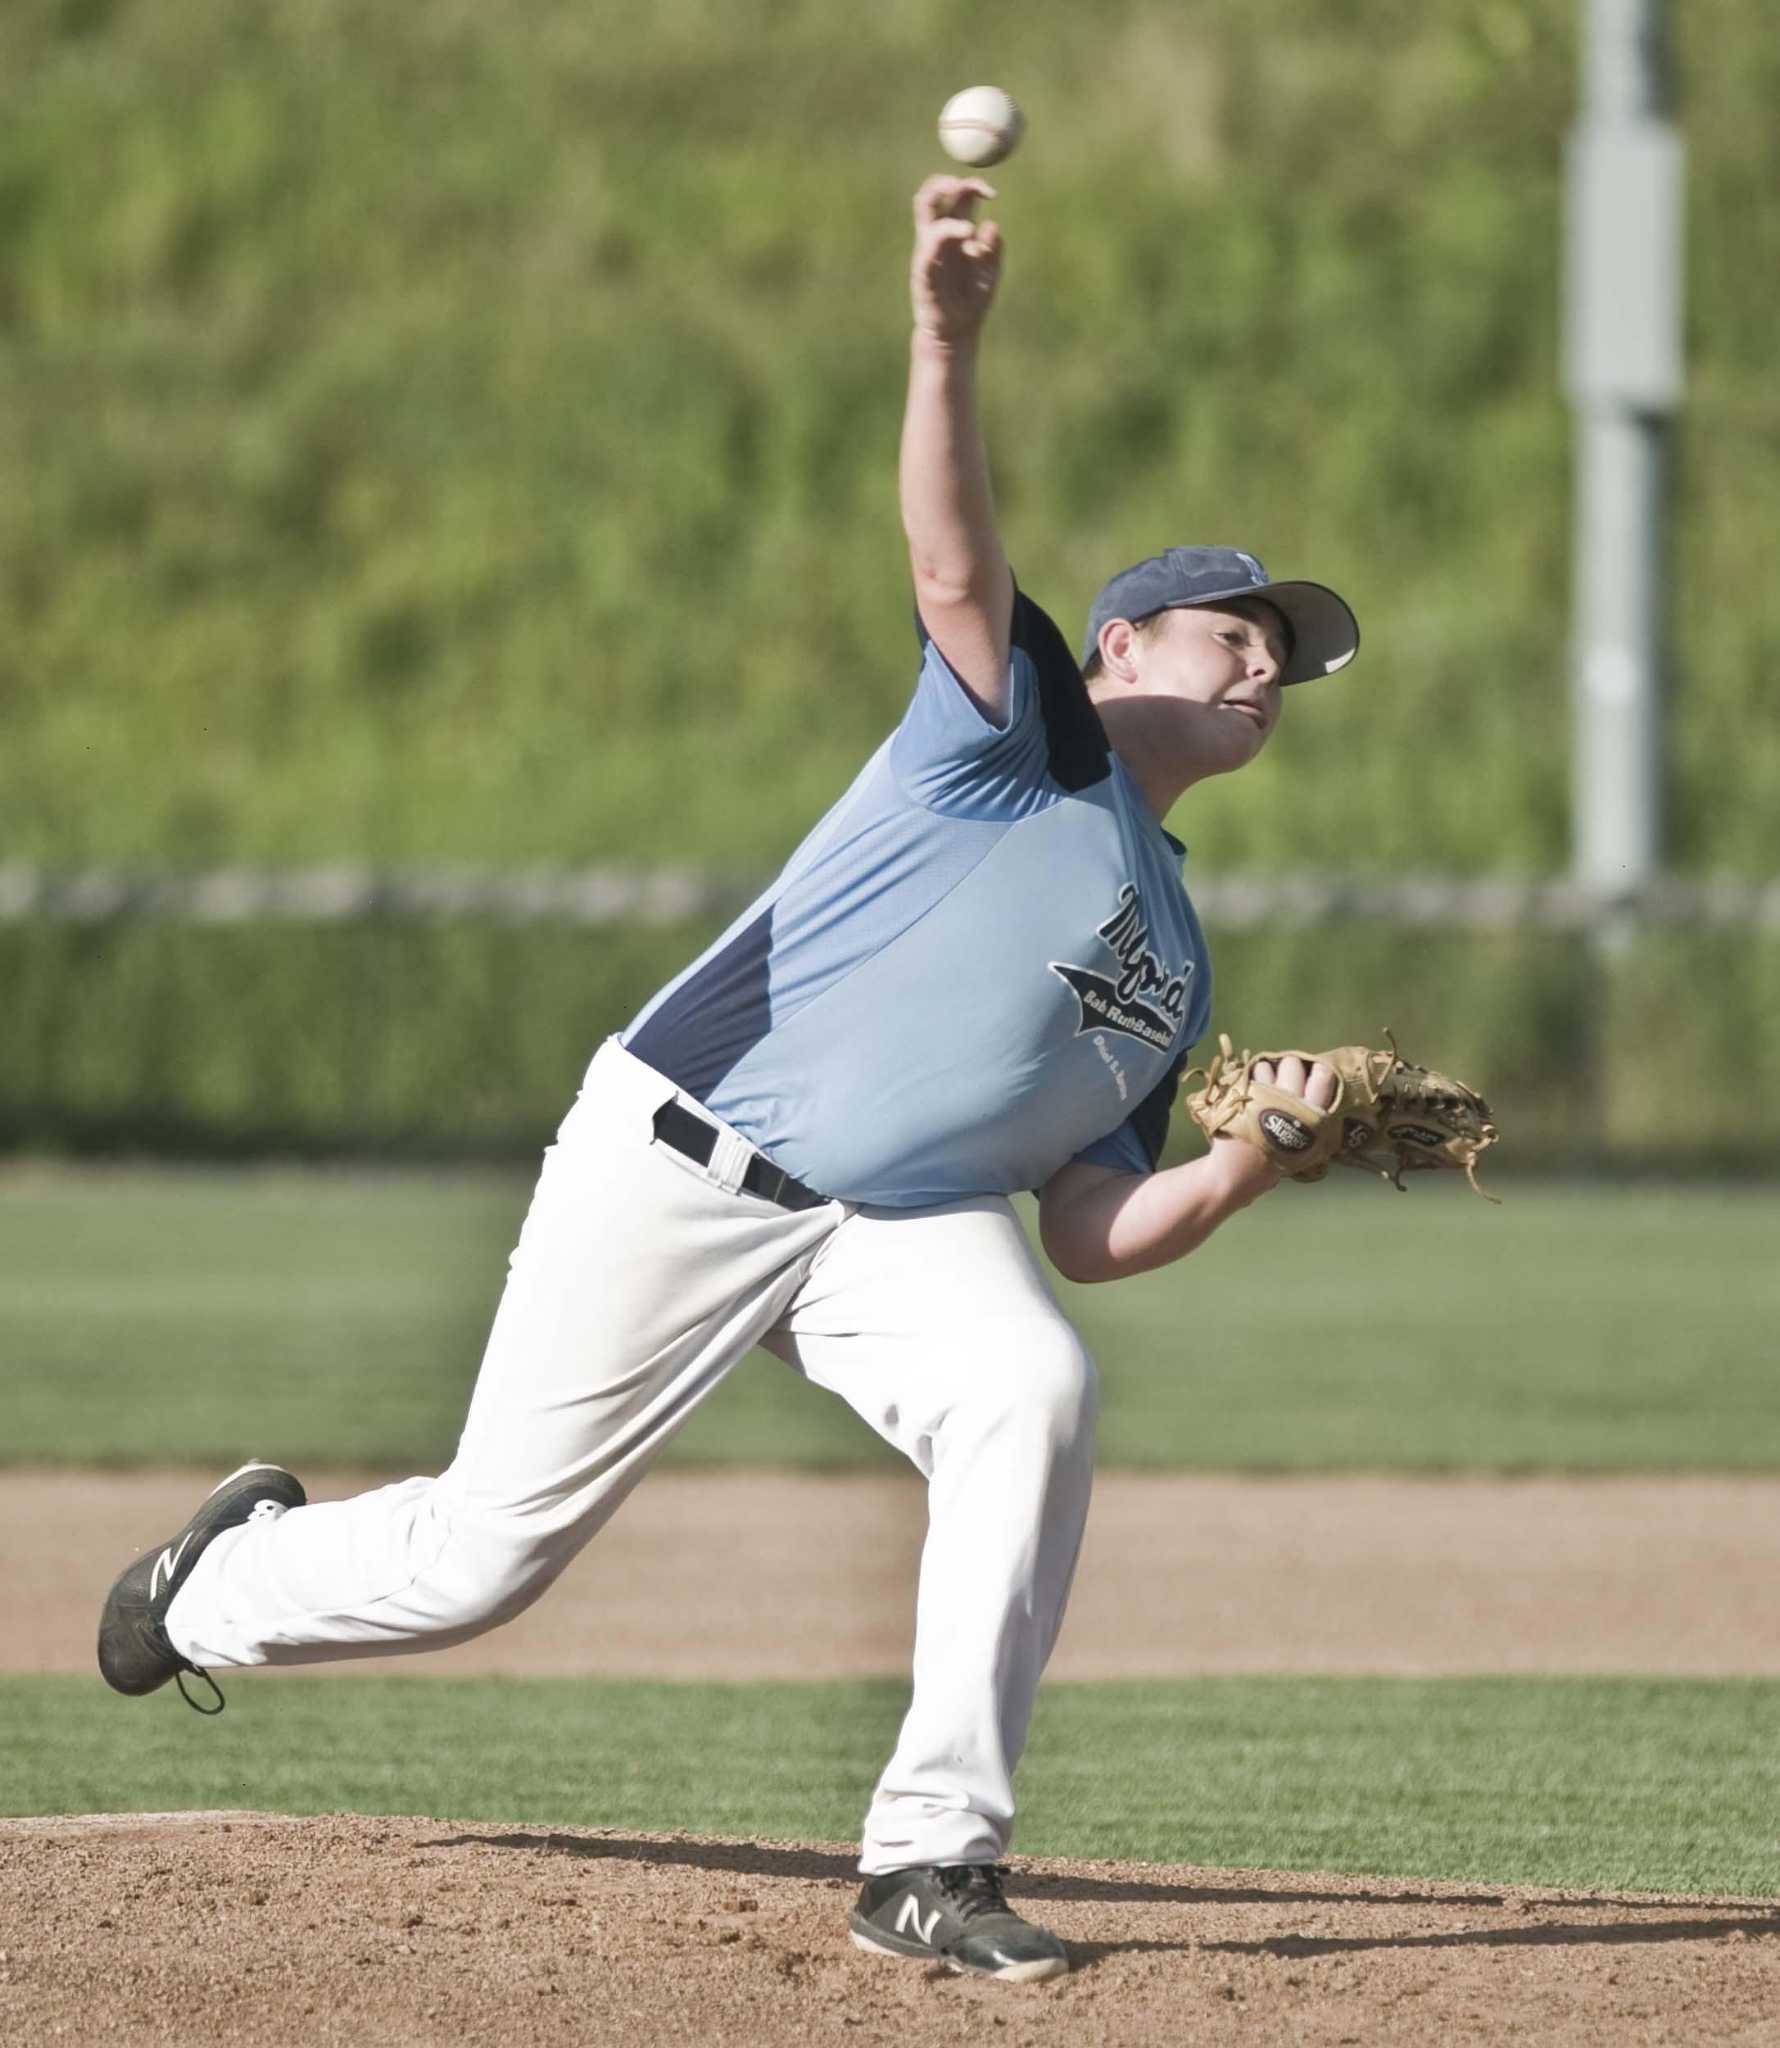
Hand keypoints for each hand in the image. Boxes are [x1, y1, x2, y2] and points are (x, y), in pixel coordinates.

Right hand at [910, 176, 1003, 346]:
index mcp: (956, 232)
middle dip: (945, 183)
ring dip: (942, 206)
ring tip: (968, 226)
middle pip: (932, 196)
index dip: (971, 186)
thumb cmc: (972, 302)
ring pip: (924, 214)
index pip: (956, 196)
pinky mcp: (922, 271)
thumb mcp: (990, 273)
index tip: (991, 192)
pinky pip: (927, 247)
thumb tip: (991, 225)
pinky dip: (944, 236)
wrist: (955, 333)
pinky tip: (964, 235)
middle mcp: (938, 236)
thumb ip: (993, 249)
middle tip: (963, 185)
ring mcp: (927, 252)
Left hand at [1210, 1055, 1339, 1200]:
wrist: (1237, 1174)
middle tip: (1282, 1082)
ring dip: (1265, 1074)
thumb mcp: (1306, 1148)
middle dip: (1287, 1069)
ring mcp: (1266, 1098)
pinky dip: (1248, 1079)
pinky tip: (1247, 1092)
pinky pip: (1248, 1074)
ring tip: (1262, 1089)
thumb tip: (1317, 1090)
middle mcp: (1293, 1103)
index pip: (1324, 1076)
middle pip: (1293, 1064)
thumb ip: (1314, 1122)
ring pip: (1269, 1066)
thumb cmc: (1274, 1163)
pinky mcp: (1243, 1096)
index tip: (1309, 1077)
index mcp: (1314, 1117)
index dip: (1315, 1072)